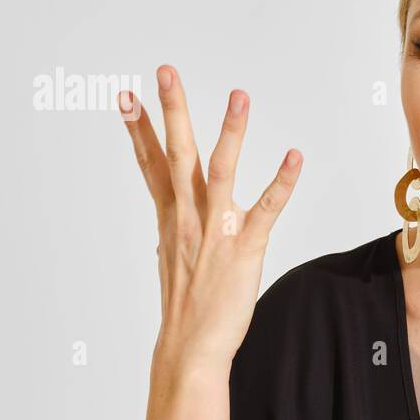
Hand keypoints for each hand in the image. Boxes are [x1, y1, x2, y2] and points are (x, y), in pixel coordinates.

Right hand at [118, 64, 302, 372]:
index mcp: (171, 219)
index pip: (150, 165)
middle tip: (165, 71)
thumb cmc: (186, 309)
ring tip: (238, 95)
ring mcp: (216, 231)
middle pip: (176, 154)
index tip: (125, 96)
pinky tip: (294, 156)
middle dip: (170, 111)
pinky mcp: (245, 248)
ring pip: (220, 171)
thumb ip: (173, 233)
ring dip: (230, 132)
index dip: (138, 130)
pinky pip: (267, 209)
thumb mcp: (172, 262)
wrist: (190, 348)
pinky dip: (282, 181)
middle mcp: (188, 218)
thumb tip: (168, 223)